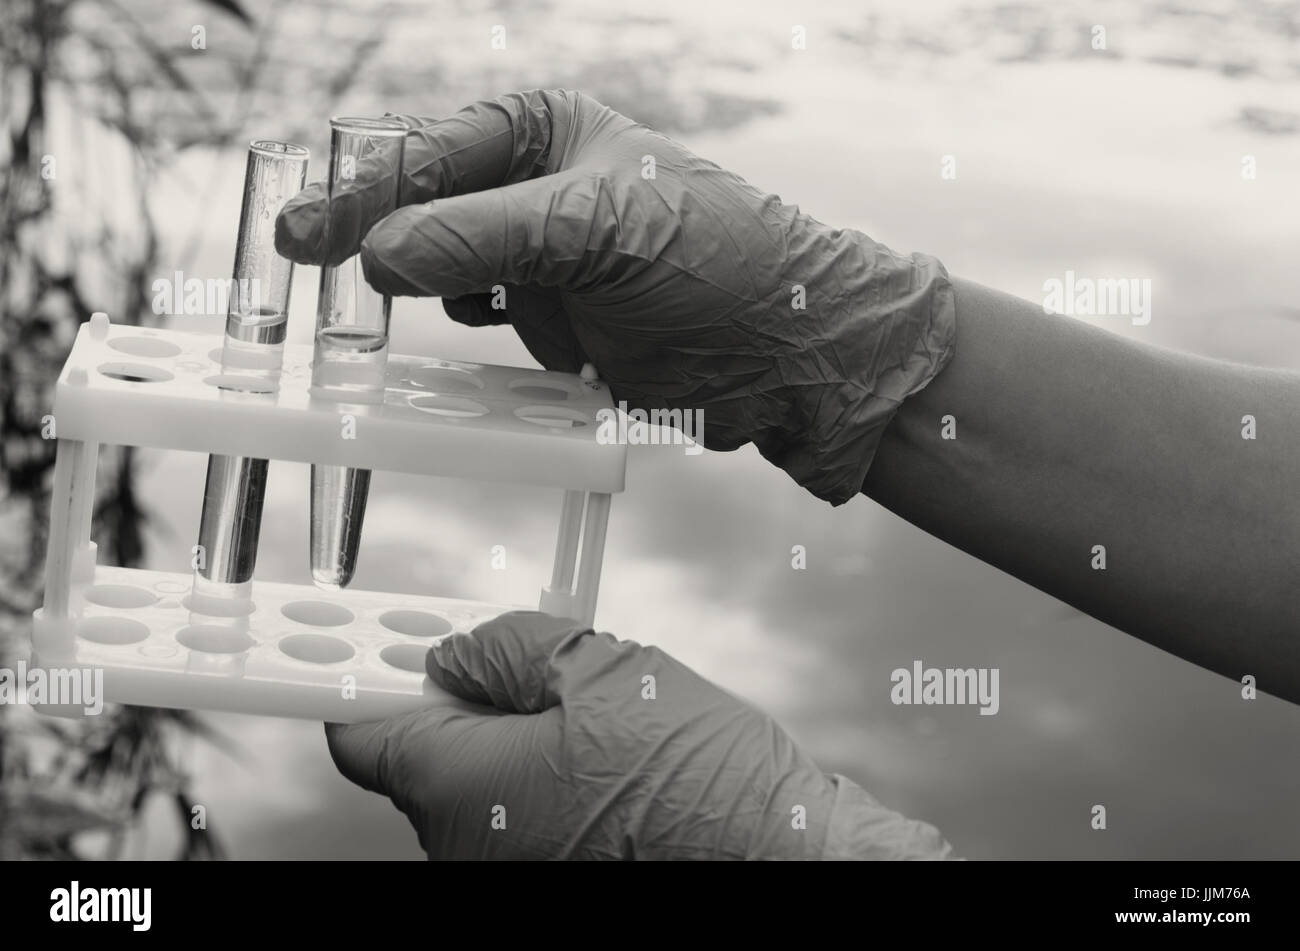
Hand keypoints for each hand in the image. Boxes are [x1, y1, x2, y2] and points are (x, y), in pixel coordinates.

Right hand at [277, 90, 954, 503]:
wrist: (789, 352)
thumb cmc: (719, 259)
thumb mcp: (599, 231)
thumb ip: (484, 236)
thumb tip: (378, 254)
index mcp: (544, 132)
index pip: (428, 154)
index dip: (360, 193)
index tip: (303, 236)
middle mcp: (535, 189)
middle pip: (421, 208)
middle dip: (369, 237)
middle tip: (301, 267)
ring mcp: (540, 259)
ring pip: (441, 271)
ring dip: (415, 293)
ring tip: (371, 316)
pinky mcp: (552, 322)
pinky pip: (479, 326)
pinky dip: (461, 339)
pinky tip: (446, 348)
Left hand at [325, 611, 954, 859]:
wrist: (788, 861)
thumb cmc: (701, 781)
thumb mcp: (600, 669)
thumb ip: (508, 647)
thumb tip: (455, 650)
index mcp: (458, 789)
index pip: (357, 727)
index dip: (359, 667)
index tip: (360, 631)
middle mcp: (468, 846)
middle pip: (422, 750)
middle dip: (459, 689)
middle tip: (516, 647)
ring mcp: (513, 868)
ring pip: (479, 779)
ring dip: (512, 726)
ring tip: (593, 700)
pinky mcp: (557, 869)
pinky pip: (522, 808)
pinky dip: (542, 765)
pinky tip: (608, 743)